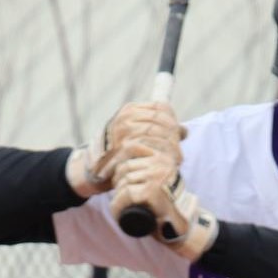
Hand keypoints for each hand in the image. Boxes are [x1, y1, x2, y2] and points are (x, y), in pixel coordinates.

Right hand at [66, 102, 185, 197]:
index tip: (179, 135)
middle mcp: (126, 118)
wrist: (93, 170)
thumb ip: (158, 131)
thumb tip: (184, 131)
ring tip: (176, 160)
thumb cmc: (118, 154)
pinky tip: (166, 164)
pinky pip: (148, 149)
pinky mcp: (122, 148)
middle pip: (161, 121)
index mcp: (130, 110)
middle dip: (173, 137)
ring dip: (170, 148)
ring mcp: (123, 132)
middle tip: (178, 152)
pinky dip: (160, 156)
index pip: (161, 107)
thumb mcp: (136, 136)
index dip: (173, 121)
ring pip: (157, 134)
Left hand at [109, 141, 218, 259]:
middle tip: (118, 196)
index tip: (109, 175)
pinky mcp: (151, 190)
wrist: (181, 223)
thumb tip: (121, 164)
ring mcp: (156, 176)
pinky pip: (127, 193)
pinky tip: (117, 212)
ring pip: (124, 181)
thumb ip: (149, 168)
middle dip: (116, 181)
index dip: (115, 162)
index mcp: (161, 156)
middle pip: (125, 166)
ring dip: (117, 195)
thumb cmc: (167, 204)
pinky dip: (118, 204)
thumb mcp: (160, 178)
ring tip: (117, 206)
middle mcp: (160, 163)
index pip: (131, 148)